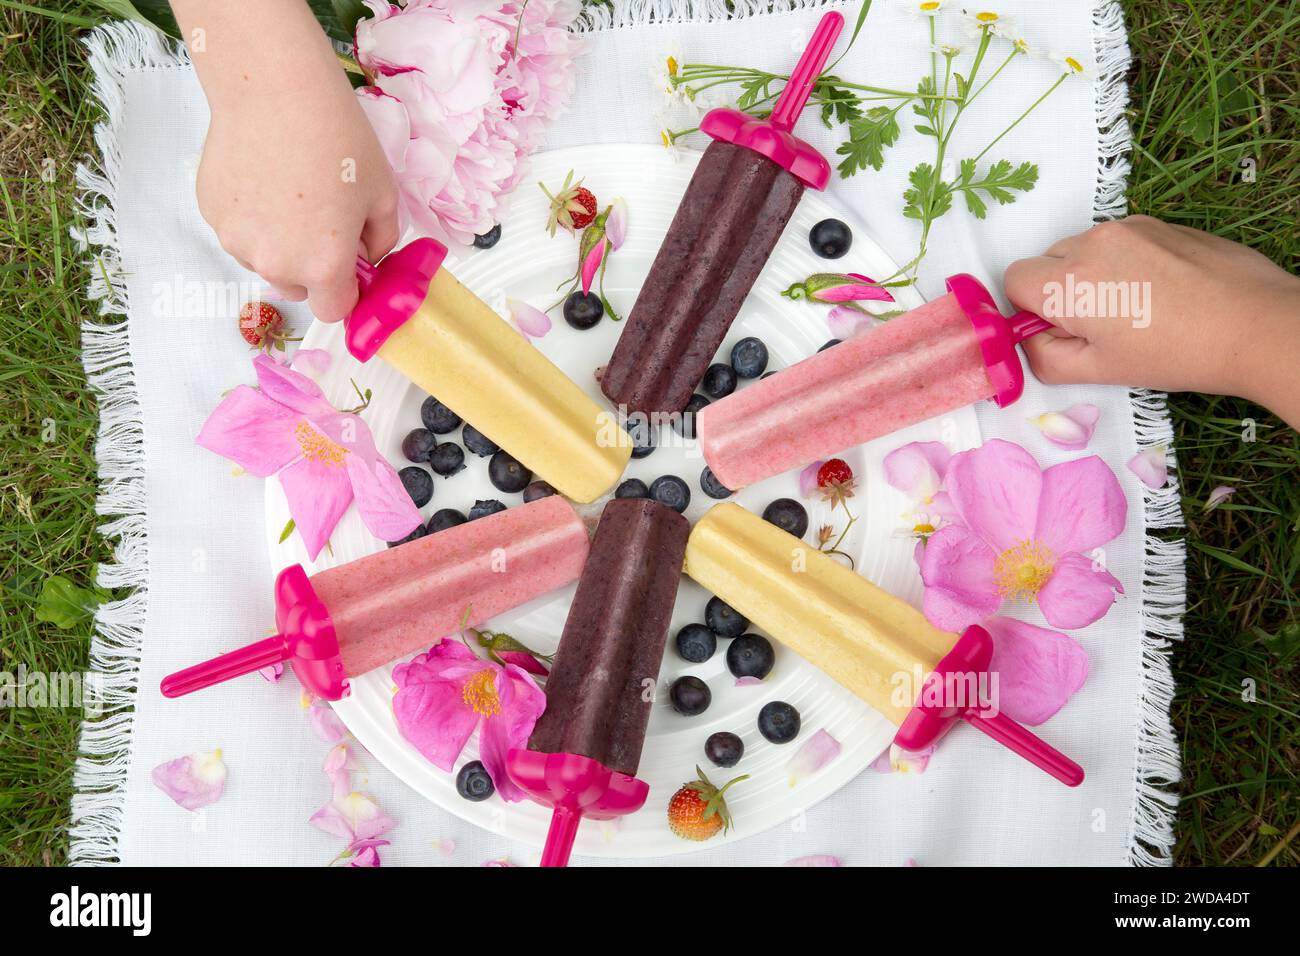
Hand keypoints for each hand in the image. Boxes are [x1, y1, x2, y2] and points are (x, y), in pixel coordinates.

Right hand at [175, 0, 398, 321]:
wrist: (275, 90)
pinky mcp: (210, 214)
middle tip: (323, 220)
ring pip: (264, 261)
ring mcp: (236, 241)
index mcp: (323, 267)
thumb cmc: (338, 140)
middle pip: (298, 289)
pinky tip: (262, 176)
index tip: (351, 267)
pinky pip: (239, 231)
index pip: (334, 310)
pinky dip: (252, 218)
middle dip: (313, 268)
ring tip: (290, 192)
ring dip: (279, 243)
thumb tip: (367, 256)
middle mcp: (275, 264)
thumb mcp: (383, 193)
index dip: (346, 291)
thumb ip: (381, 239)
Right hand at [1004, 216, 1299, 423]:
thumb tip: (1030, 341)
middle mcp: (1093, 242)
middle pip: (1047, 261)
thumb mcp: (1099, 371)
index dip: (1028, 309)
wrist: (1255, 325)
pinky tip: (1158, 293)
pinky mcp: (1160, 224)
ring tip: (1134, 309)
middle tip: (1098, 326)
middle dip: (1059, 291)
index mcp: (1070, 281)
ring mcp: (1129, 228)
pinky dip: (1125, 264)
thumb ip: (1044, 358)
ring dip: (1092, 275)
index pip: (1012, 279)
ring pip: (1084, 249)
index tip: (1057, 329)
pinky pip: (1120, 241)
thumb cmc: (1177, 353)